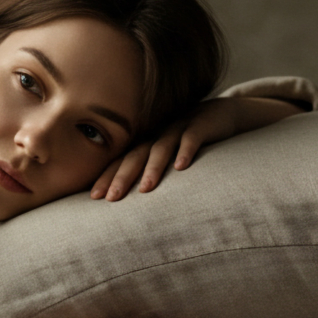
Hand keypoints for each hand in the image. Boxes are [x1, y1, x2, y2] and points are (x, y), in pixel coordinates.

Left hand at [90, 96, 301, 201]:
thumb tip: (133, 204)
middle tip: (111, 198)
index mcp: (147, 143)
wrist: (222, 114)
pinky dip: (187, 151)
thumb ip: (151, 173)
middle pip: (136, 156)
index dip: (108, 177)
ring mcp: (178, 128)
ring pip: (161, 148)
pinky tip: (182, 167)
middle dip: (122, 177)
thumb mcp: (168, 156)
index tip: (94, 197)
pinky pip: (192, 138)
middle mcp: (158, 135)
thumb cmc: (189, 142)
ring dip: (153, 168)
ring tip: (146, 189)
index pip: (122, 161)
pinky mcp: (200, 125)